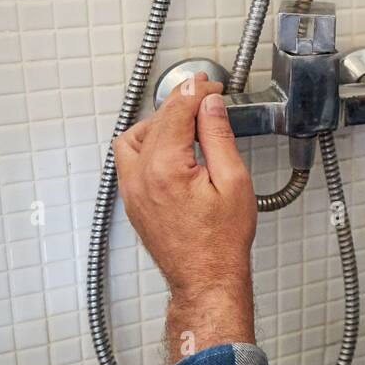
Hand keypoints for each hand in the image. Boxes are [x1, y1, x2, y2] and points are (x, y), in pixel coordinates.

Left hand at [113, 76, 256, 363]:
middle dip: (179, 104)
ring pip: (133, 138)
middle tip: (206, 99)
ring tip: (188, 123)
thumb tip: (209, 105)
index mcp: (165, 169)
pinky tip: (172, 147)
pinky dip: (148, 144)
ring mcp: (130, 191)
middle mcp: (139, 177)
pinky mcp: (131, 201)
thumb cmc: (222, 241)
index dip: (195, 92)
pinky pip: (130, 159)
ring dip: (158, 124)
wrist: (206, 279)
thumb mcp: (233, 181)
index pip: (175, 112)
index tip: (211, 86)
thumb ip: (218, 136)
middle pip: (153, 121)